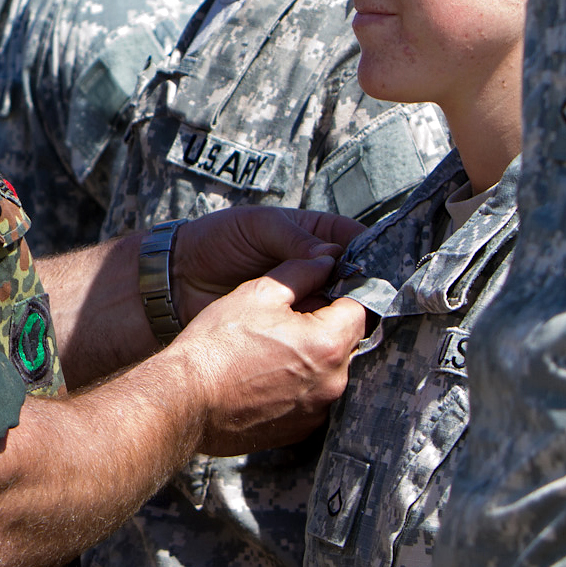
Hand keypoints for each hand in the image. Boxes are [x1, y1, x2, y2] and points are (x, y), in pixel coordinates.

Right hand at [166, 257, 364, 455]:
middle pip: (344, 342)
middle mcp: (333, 382)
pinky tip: (262, 378)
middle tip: (282, 322)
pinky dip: (295, 386)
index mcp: (328, 343)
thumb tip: (325, 261)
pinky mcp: (301, 430)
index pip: (358, 308)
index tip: (315, 292)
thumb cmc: (217, 345)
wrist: (185, 399)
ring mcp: (318, 411)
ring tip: (267, 352)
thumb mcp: (257, 293)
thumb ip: (300, 272)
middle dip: (323, 327)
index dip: (337, 294)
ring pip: (328, 372)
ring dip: (309, 359)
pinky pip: (311, 399)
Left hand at [172, 207, 361, 322]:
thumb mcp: (256, 227)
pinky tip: (333, 339)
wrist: (179, 277)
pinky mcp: (289, 324)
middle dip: (363, 289)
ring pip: (338, 308)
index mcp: (311, 234)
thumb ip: (293, 240)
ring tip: (357, 323)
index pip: (353, 240)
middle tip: (374, 302)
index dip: (371, 253)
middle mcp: (313, 267)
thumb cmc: (216, 240)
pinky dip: (324, 335)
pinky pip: (314, 330)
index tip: (386, 268)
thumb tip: (332, 256)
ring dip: (347, 315)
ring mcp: (303, 297)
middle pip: (352, 279)